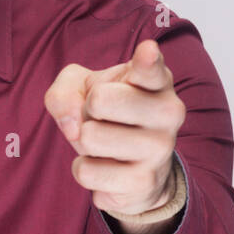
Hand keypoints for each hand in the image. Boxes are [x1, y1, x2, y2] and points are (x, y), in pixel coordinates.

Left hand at [44, 39, 184, 215]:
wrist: (135, 169)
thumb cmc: (108, 114)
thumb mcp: (81, 87)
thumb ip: (65, 90)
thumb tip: (73, 128)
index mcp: (156, 80)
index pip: (150, 68)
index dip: (145, 60)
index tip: (146, 52)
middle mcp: (168, 111)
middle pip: (99, 100)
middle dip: (86, 109)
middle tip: (102, 117)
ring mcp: (160, 148)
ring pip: (88, 138)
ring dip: (84, 142)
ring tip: (105, 142)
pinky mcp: (144, 181)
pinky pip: (86, 172)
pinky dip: (85, 169)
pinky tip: (107, 167)